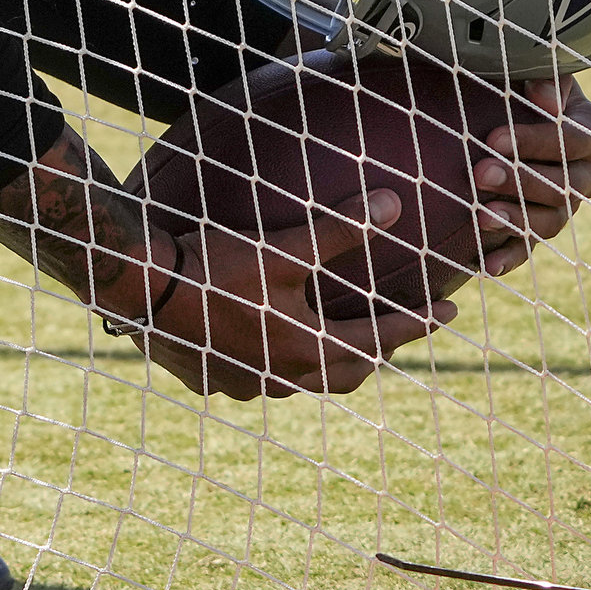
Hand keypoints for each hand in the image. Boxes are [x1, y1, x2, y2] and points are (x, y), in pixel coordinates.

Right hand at [130, 192, 451, 398]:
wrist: (141, 290)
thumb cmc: (215, 265)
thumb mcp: (283, 245)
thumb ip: (339, 229)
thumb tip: (392, 204)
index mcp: (310, 347)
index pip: (382, 338)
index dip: (418, 321)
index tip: (448, 310)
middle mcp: (284, 377)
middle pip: (349, 371)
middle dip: (377, 350)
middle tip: (395, 330)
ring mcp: (246, 385)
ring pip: (303, 382)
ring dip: (325, 363)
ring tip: (333, 342)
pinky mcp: (212, 383)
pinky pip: (255, 381)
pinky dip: (273, 366)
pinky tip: (263, 347)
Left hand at [475, 75, 590, 275]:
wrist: (491, 117)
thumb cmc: (512, 87)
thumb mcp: (528, 72)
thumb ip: (545, 77)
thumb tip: (546, 98)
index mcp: (589, 132)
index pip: (576, 140)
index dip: (537, 141)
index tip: (492, 138)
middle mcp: (584, 174)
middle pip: (567, 186)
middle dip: (522, 181)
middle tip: (479, 173)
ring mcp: (563, 206)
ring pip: (551, 220)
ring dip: (516, 219)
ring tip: (480, 216)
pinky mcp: (535, 229)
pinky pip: (529, 248)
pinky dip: (510, 258)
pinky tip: (485, 266)